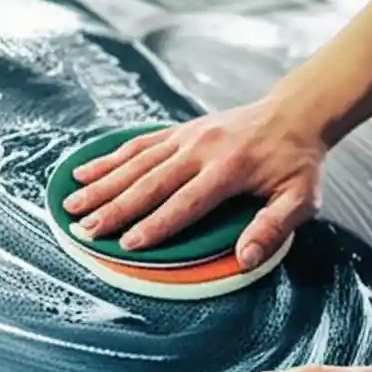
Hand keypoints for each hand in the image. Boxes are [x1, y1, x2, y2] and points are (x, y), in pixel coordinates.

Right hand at [63, 99, 325, 269]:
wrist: (294, 112)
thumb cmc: (297, 163)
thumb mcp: (301, 198)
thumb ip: (273, 228)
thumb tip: (245, 259)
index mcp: (229, 169)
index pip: (184, 202)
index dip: (155, 225)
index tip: (127, 244)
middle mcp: (200, 150)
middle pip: (149, 183)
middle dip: (114, 208)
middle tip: (84, 229)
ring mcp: (184, 137)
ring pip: (134, 163)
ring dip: (101, 186)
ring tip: (71, 204)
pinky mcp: (176, 131)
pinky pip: (136, 145)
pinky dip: (107, 159)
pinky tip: (82, 173)